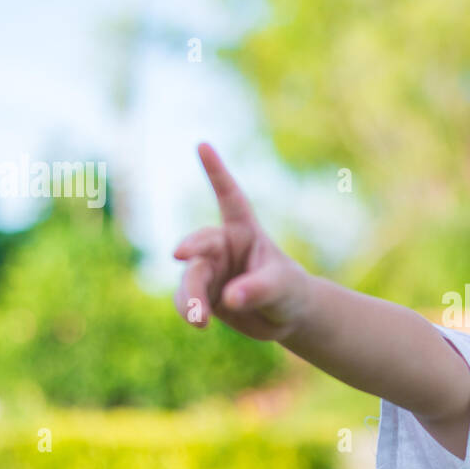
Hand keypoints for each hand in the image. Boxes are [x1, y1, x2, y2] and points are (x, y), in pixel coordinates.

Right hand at [173, 142, 313, 342]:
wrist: (284, 316)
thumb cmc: (289, 291)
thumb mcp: (282, 288)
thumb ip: (258, 290)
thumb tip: (229, 298)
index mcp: (244, 231)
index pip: (229, 197)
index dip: (217, 172)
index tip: (203, 145)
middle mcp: (221, 245)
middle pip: (199, 246)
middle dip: (190, 250)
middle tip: (180, 254)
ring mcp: (208, 269)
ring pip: (189, 277)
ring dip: (191, 296)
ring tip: (200, 320)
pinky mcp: (200, 293)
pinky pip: (185, 300)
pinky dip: (188, 310)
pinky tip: (199, 323)